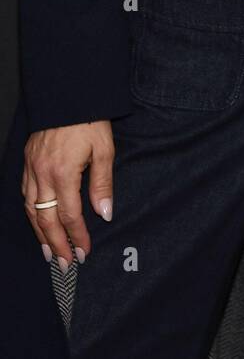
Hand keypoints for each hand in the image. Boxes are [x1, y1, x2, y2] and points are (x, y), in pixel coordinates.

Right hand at [21, 122, 114, 269]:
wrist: (68, 94)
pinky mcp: (27, 161)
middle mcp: (42, 174)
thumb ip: (103, 184)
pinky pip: (25, 194)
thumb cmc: (89, 120)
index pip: (70, 215)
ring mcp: (31, 168)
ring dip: (40, 233)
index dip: (77, 237)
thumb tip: (104, 213)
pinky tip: (37, 221)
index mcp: (63, 172)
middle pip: (46, 219)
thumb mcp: (104, 149)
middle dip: (56, 244)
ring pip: (31, 209)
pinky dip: (31, 213)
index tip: (84, 252)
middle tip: (64, 264)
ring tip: (49, 251)